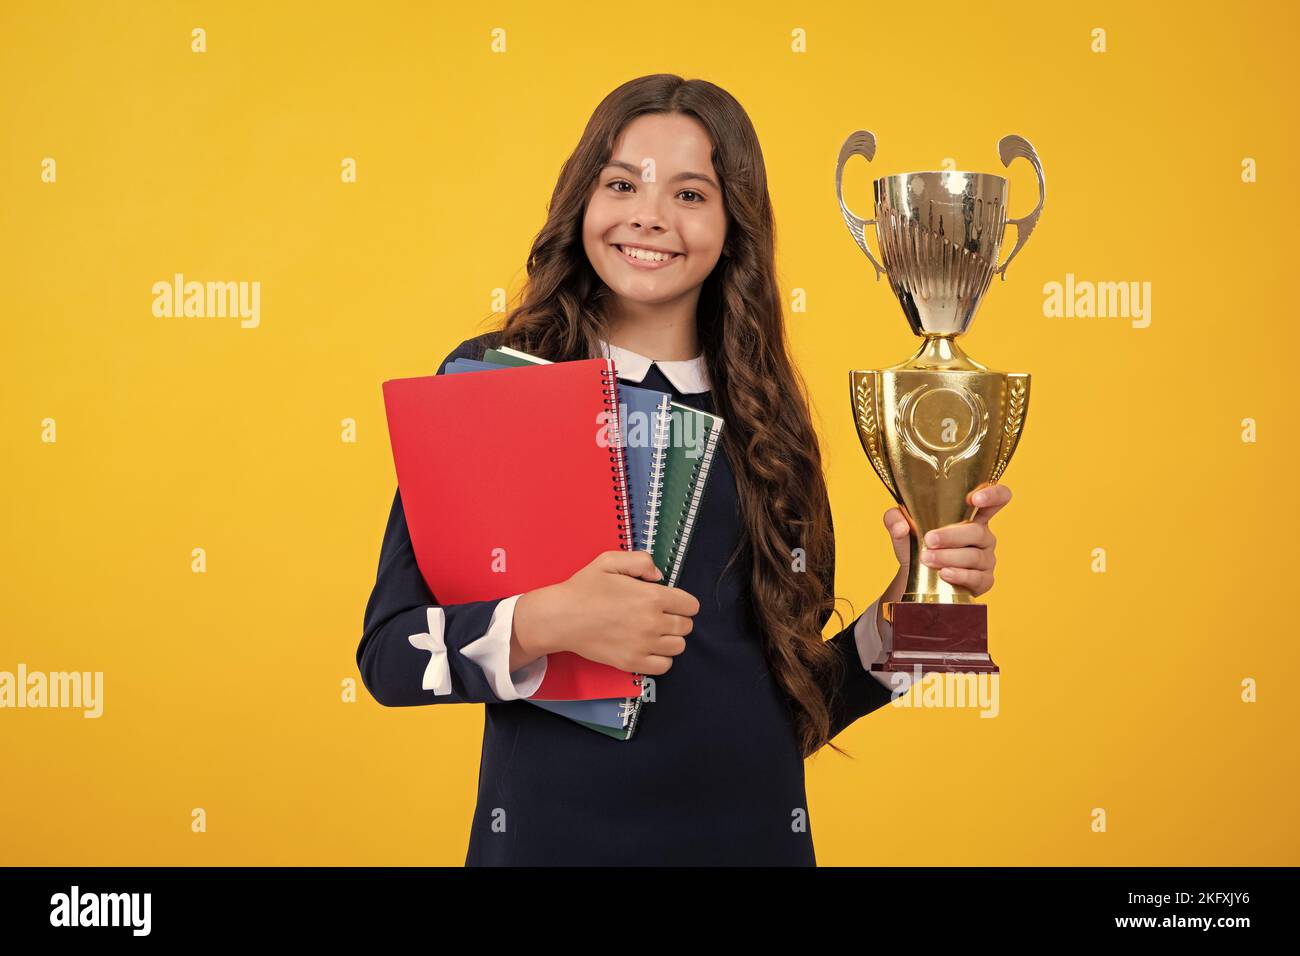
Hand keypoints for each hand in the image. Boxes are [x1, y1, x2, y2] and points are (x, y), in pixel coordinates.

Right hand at [512, 550, 699, 674]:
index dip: (683, 602)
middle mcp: (652, 623)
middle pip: (686, 626)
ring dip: (671, 639)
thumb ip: (641, 561)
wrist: (562, 618)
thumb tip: (659, 576)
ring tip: (655, 632)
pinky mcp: (632, 663)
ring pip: (679, 647)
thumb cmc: (584, 588)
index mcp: (651, 597)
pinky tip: (649, 648)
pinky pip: (664, 666)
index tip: (671, 601)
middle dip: (677, 618)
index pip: (691, 605)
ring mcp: (643, 645)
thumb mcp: (610, 561)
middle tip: (660, 615)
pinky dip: (661, 658)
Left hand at [881, 482, 1011, 597]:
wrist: (914, 576)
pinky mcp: (984, 581)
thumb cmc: (916, 543)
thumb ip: (895, 518)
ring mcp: (986, 559)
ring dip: (949, 557)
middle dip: (952, 536)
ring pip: (975, 556)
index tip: (975, 499)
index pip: (997, 498)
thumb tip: (902, 526)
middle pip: (978, 531)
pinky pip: (977, 578)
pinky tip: (944, 574)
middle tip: (929, 540)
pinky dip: (960, 576)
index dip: (992, 495)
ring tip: (927, 559)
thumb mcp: (902, 526)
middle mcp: (983, 535)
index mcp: (972, 515)